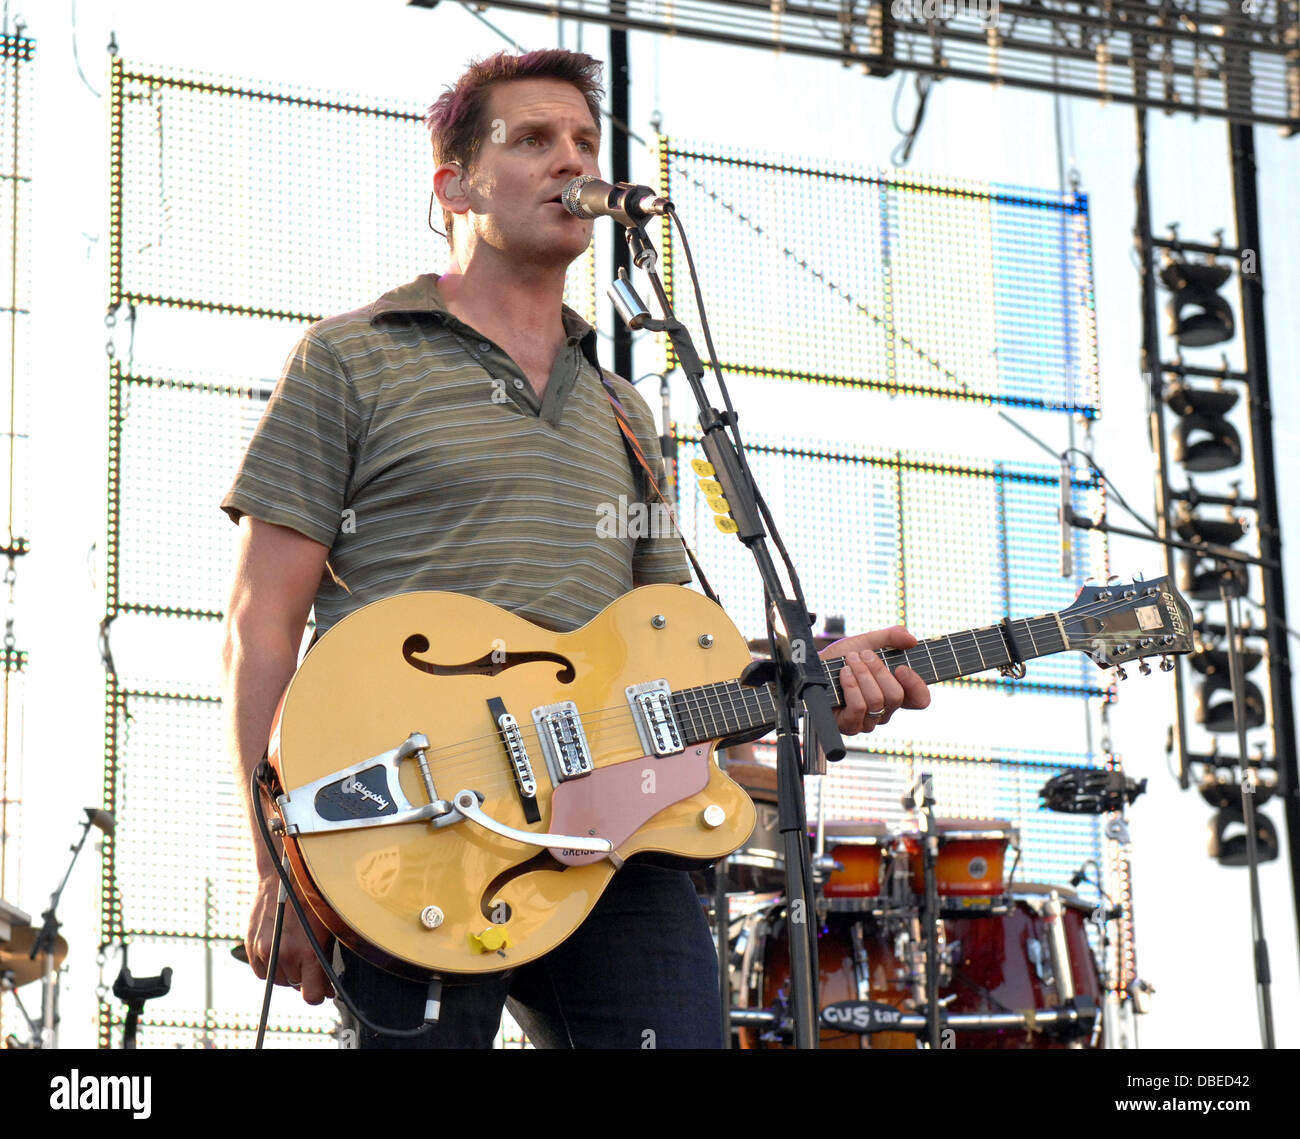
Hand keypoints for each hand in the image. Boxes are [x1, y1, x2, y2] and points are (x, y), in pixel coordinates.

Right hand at [244, 872, 335, 1005]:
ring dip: (288, 972)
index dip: (319, 995)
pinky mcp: (251, 946)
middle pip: (297, 986)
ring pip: (279, 980)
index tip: (324, 990)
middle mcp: (284, 954)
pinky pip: (261, 972)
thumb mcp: (327, 927)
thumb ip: (326, 960)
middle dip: (306, 977)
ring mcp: (265, 951)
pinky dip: (271, 967)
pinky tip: (280, 951)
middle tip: (311, 961)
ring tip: (296, 952)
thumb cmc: (311, 899)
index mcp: (307, 951)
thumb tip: (328, 990)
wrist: (283, 877)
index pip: (312, 996)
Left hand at [820, 626, 930, 738]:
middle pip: (896, 696)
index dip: (916, 684)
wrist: (813, 667)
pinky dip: (851, 686)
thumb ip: (892, 637)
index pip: (920, 700)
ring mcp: (867, 721)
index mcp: (895, 693)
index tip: (902, 667)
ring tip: (850, 662)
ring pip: (877, 700)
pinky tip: (843, 674)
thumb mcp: (867, 641)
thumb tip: (912, 640)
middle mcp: (884, 711)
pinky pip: (859, 708)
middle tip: (863, 656)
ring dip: (862, 674)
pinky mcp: (849, 725)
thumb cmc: (841, 658)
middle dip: (878, 670)